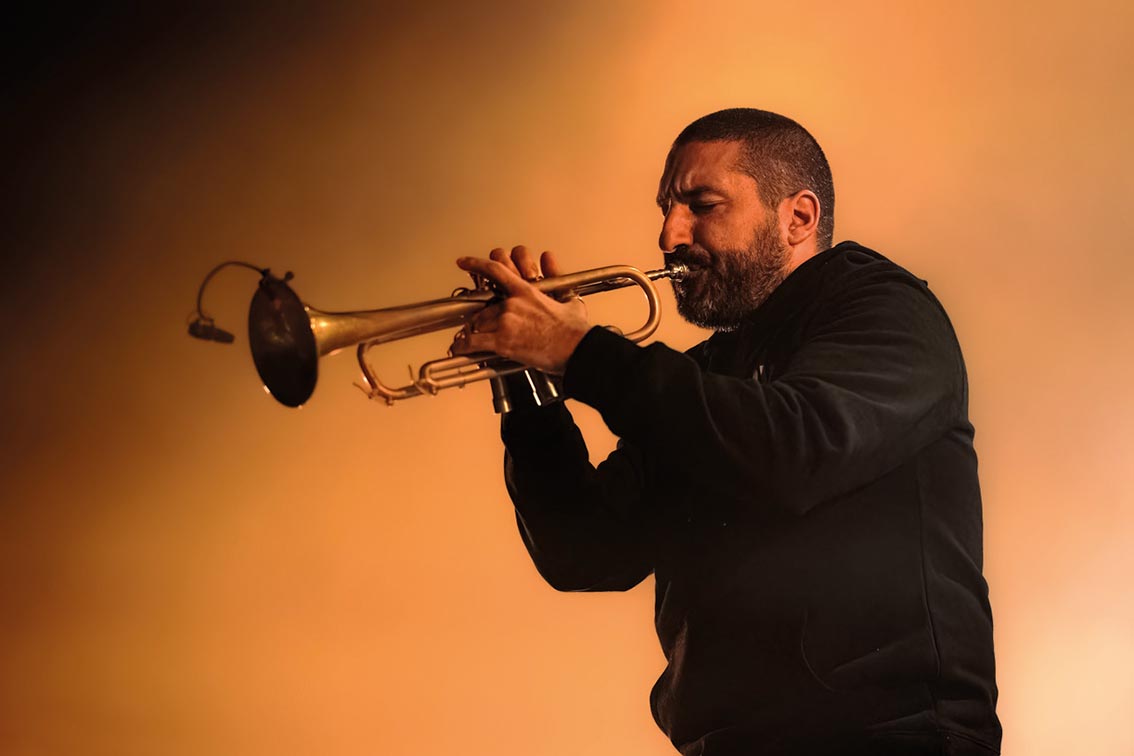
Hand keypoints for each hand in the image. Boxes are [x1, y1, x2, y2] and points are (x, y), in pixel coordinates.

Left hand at [448, 246, 589, 374]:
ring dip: (475, 332)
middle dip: (483, 318)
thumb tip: (549, 259)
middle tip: (483, 327)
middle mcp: (512, 304)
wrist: (577, 350)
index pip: (495, 270)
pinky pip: (474, 342)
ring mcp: (506, 322)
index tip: (463, 262)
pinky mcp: (503, 342)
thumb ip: (555, 274)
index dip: (476, 263)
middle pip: (484, 308)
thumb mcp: (568, 296)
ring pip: (478, 324)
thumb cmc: (574, 330)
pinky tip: (461, 348)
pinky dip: (464, 346)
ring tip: (476, 340)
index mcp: (526, 292)